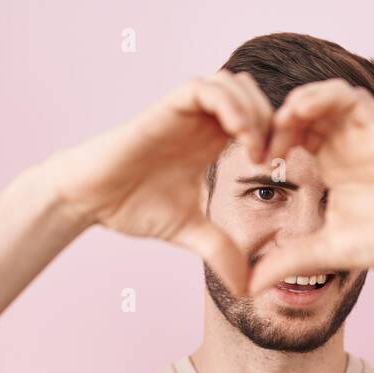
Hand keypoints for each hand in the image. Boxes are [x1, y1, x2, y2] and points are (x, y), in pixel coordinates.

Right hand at [54, 70, 273, 295]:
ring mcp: (185, 112)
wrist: (90, 198)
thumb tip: (247, 287)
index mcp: (211, 142)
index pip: (260, 120)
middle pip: (256, 95)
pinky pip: (205, 88)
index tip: (283, 168)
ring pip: (235, 83)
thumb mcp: (189, 231)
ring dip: (255, 111)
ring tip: (256, 150)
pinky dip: (229, 104)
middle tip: (276, 158)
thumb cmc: (132, 206)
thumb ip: (220, 251)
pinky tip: (238, 135)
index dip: (280, 136)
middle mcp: (202, 122)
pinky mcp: (165, 109)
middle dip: (275, 121)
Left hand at [246, 78, 373, 294]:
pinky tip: (302, 111)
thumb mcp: (324, 252)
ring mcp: (360, 135)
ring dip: (295, 105)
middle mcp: (341, 146)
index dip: (266, 142)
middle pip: (299, 114)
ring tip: (279, 127)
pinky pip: (348, 96)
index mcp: (327, 167)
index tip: (254, 162)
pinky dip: (323, 95)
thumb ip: (287, 262)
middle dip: (274, 123)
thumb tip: (247, 286)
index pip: (289, 138)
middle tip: (261, 146)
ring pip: (321, 98)